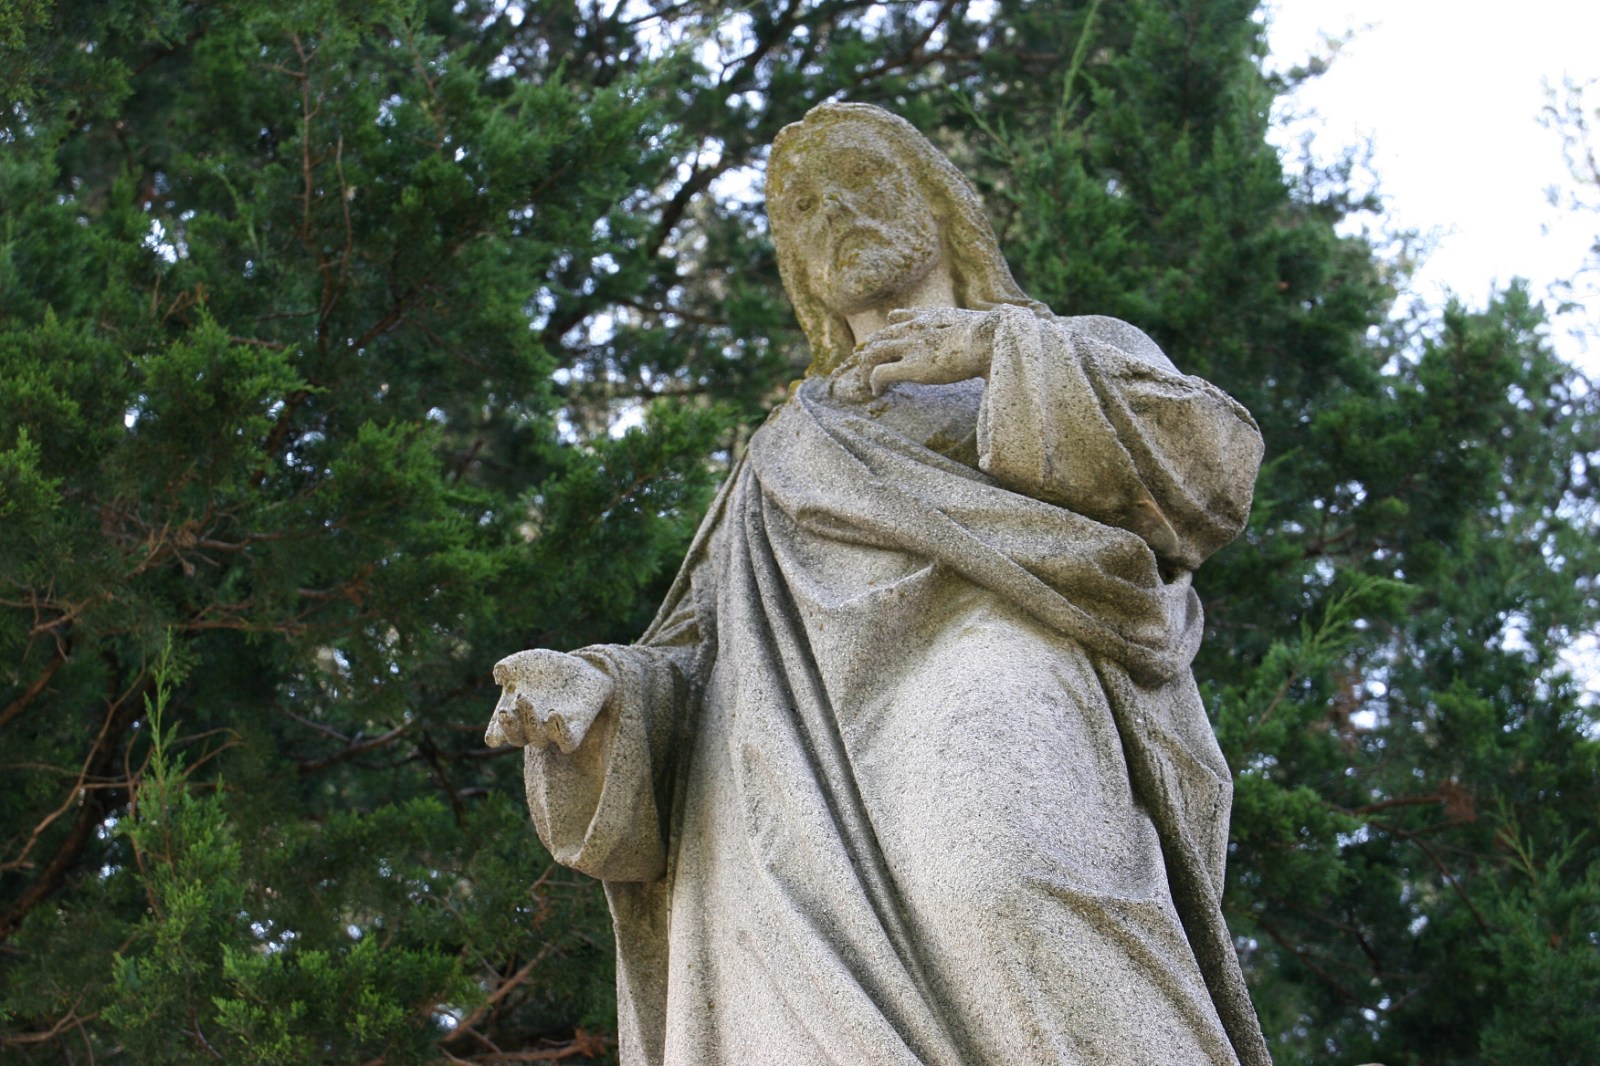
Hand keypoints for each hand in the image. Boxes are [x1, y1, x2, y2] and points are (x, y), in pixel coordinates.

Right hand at [484, 649, 613, 753]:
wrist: (581, 668)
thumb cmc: (546, 667)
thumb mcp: (525, 661)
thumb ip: (508, 666)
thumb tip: (499, 675)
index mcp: (514, 717)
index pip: (497, 735)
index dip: (495, 732)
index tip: (498, 714)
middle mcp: (531, 728)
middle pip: (516, 739)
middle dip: (509, 726)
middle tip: (505, 711)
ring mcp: (553, 732)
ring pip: (539, 739)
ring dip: (530, 722)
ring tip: (525, 699)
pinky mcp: (575, 731)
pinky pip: (567, 742)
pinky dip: (560, 731)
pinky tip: (554, 713)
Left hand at [856, 307, 993, 396]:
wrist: (994, 340)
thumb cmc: (993, 336)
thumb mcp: (978, 323)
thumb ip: (965, 324)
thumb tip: (986, 325)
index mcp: (929, 317)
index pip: (897, 319)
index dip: (887, 334)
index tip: (883, 345)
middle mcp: (914, 328)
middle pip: (879, 337)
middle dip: (870, 352)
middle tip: (866, 366)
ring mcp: (911, 347)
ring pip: (872, 355)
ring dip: (866, 369)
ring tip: (866, 382)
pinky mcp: (912, 367)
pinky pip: (880, 374)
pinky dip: (873, 384)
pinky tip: (877, 393)